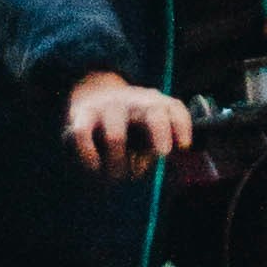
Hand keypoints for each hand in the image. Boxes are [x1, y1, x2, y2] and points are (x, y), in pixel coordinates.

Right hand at [65, 70, 195, 178]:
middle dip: (160, 132)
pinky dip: (89, 156)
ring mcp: (108, 106)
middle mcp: (134, 102)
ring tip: (116, 175)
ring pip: (115, 136)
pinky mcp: (83, 114)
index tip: (184, 146)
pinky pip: (83, 135)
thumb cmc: (127, 123)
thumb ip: (151, 150)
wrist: (92, 92)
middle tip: (162, 154)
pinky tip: (94, 167)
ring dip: (117, 164)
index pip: (173, 109)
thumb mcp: (145, 130)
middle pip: (153, 110)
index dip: (182, 126)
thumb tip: (145, 169)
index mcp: (154, 105)